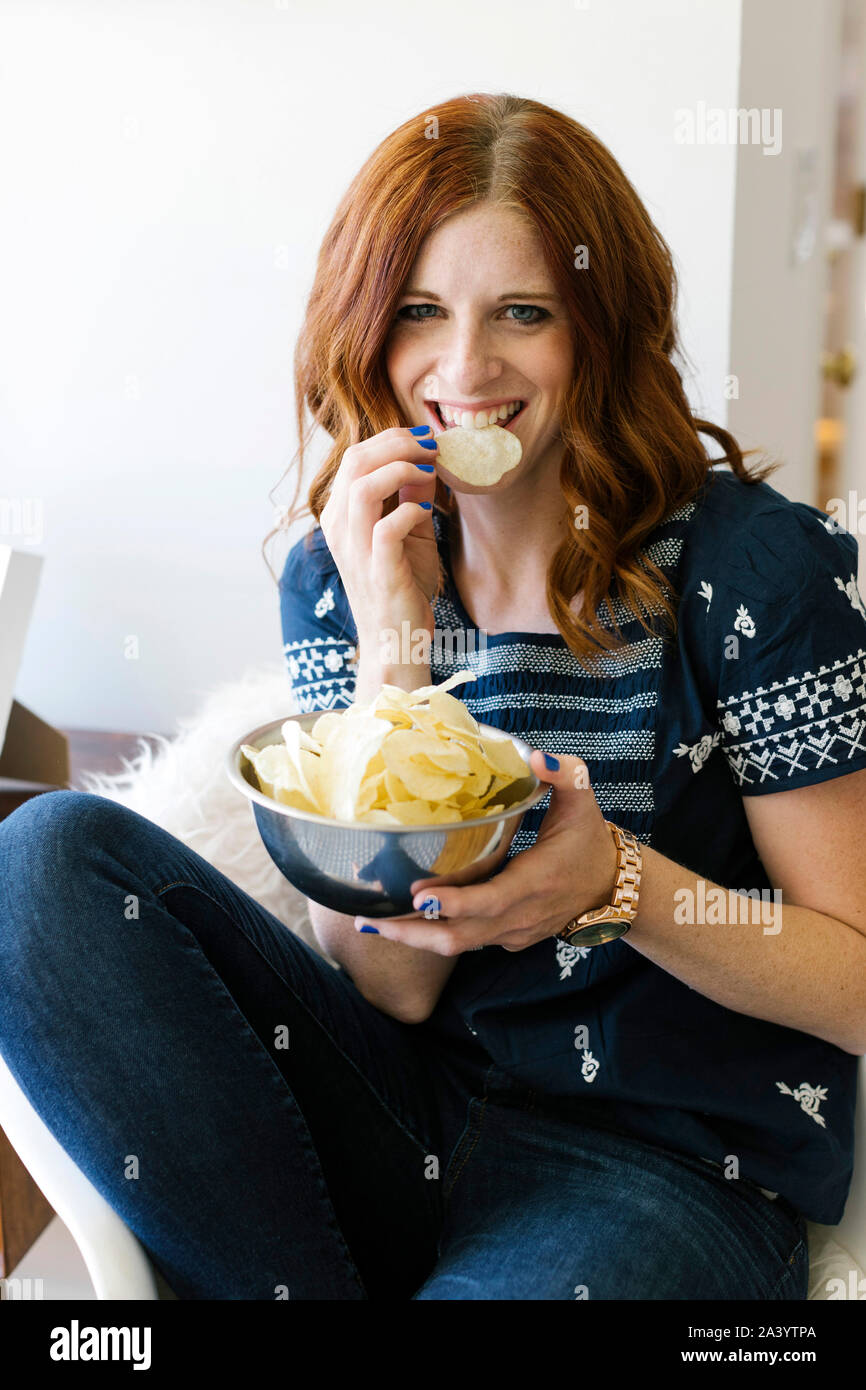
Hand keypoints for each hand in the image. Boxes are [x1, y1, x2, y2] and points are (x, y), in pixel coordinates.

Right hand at [319, 425, 441, 655]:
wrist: (397, 639)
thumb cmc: (403, 585)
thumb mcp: (409, 531)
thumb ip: (411, 495)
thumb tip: (425, 458)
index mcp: (340, 514)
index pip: (355, 457)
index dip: (390, 439)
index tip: (424, 438)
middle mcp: (339, 528)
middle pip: (355, 462)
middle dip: (397, 445)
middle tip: (431, 447)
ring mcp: (355, 550)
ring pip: (363, 487)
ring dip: (402, 470)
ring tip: (430, 472)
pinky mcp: (377, 571)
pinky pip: (387, 526)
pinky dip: (411, 511)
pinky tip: (427, 514)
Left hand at [353, 752, 619, 954]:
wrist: (611, 887)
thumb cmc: (590, 841)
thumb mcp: (583, 800)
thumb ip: (564, 774)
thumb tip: (536, 756)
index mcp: (536, 882)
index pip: (492, 900)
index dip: (454, 902)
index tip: (417, 896)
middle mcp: (521, 916)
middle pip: (461, 936)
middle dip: (413, 932)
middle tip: (368, 919)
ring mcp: (513, 933)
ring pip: (458, 946)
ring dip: (414, 938)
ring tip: (369, 923)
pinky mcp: (507, 938)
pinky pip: (466, 942)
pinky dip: (432, 935)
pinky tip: (400, 921)